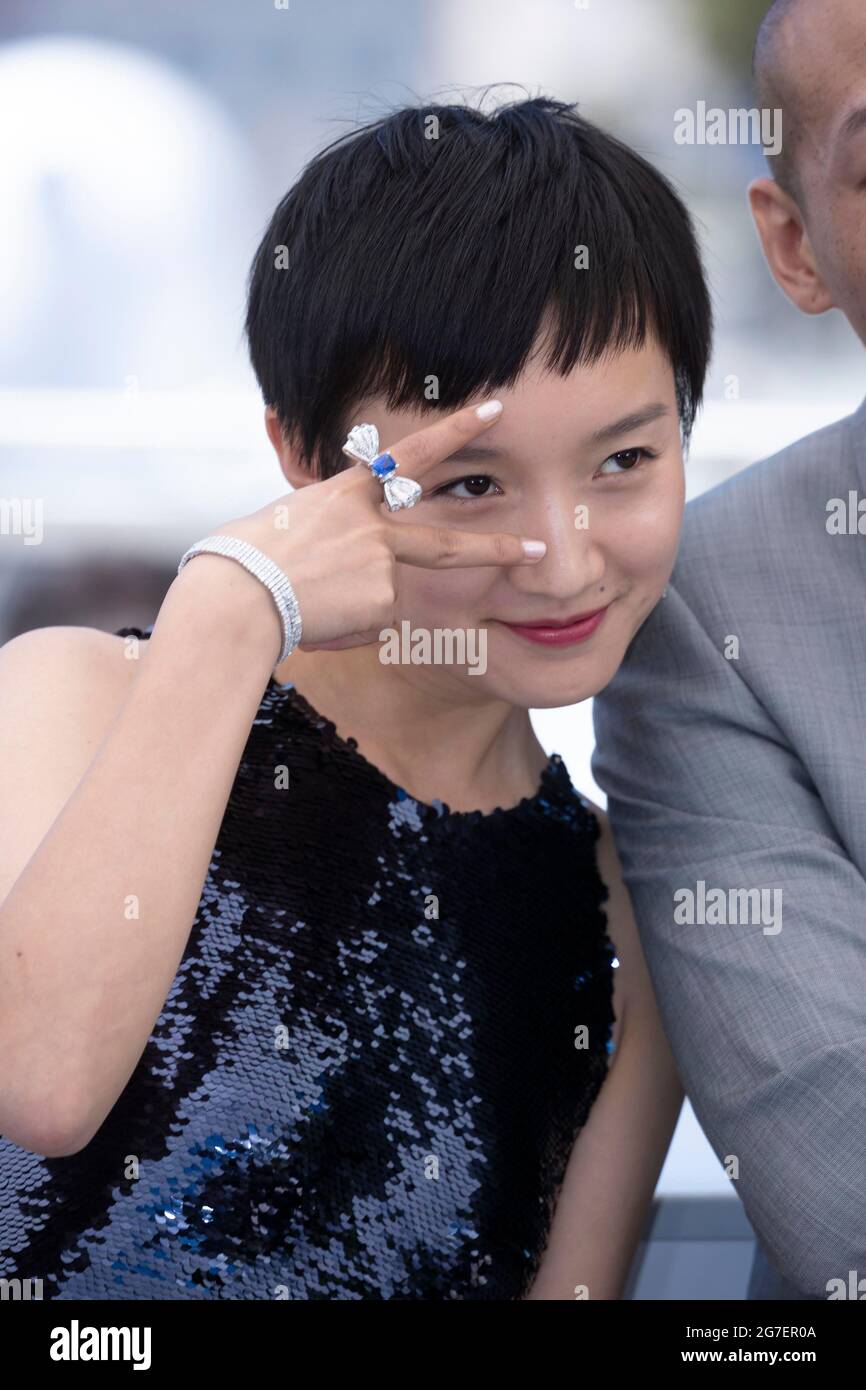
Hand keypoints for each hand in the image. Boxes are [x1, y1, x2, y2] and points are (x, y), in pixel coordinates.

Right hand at [207, 401, 545, 650]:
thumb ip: (327, 532)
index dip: (455, 431)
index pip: (411, 456)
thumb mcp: (285, 524)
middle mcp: (372, 524)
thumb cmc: (242, 560)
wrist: (239, 595)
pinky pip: (369, 622)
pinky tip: (312, 617)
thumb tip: (344, 559)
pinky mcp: (381, 601)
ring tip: (316, 604)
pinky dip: (345, 626)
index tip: (491, 411)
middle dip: (497, 548)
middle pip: (446, 542)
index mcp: (346, 495)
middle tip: (539, 549)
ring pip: (385, 594)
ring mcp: (382, 563)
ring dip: (351, 605)